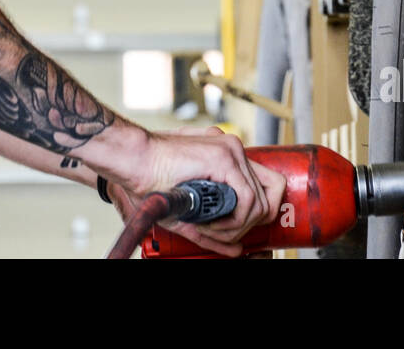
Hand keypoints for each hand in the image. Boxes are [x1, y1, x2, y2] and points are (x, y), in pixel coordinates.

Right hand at [111, 126, 285, 257]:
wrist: (135, 163)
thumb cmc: (154, 181)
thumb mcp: (191, 209)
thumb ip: (215, 228)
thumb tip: (238, 251)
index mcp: (229, 157)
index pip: (267, 187)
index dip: (256, 215)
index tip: (235, 229)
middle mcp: (235, 151)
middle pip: (268, 198)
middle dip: (245, 226)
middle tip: (218, 233)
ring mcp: (232, 152)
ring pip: (259, 203)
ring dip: (236, 227)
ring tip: (209, 229)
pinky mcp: (224, 158)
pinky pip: (247, 200)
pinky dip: (232, 221)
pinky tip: (210, 223)